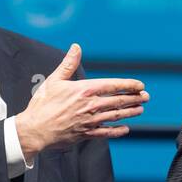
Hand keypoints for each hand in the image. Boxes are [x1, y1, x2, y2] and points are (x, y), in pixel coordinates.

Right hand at [14, 44, 148, 155]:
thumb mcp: (54, 80)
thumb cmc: (43, 104)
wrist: (35, 129)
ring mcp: (90, 121)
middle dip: (135, 98)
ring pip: (116, 116)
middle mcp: (91, 105)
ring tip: (140, 109)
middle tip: (146, 97)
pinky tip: (126, 129)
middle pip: (119, 101)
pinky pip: (107, 133)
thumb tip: (76, 47)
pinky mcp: (87, 134)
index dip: (129, 85)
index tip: (140, 85)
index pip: (113, 85)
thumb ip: (68, 63)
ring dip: (130, 112)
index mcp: (85, 90)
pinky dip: (117, 131)